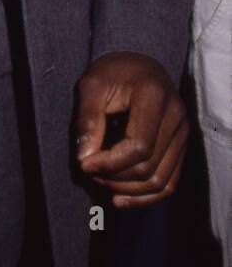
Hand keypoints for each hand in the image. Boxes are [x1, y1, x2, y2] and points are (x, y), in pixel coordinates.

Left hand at [75, 52, 188, 207]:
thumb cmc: (111, 73)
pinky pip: (169, 184)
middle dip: (114, 177)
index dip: (110, 163)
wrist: (138, 66)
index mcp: (154, 96)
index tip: (84, 164)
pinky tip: (119, 199)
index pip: (139, 146)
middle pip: (148, 167)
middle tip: (88, 170)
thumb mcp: (92, 85)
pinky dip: (145, 198)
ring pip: (159, 181)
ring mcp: (183, 134)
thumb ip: (87, 119)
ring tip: (100, 181)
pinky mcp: (181, 147)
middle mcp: (176, 116)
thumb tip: (84, 158)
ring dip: (126, 190)